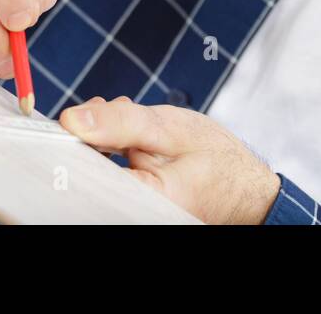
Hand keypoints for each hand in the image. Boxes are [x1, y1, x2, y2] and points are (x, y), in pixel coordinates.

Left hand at [59, 97, 280, 223]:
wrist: (248, 190)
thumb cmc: (219, 162)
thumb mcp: (171, 129)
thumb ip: (120, 123)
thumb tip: (72, 119)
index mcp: (138, 198)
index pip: (81, 171)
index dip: (74, 138)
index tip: (78, 116)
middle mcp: (129, 210)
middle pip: (85, 170)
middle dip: (90, 133)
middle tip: (106, 110)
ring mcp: (131, 209)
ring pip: (96, 169)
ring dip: (101, 139)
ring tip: (124, 119)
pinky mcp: (133, 204)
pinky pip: (110, 176)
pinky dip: (113, 151)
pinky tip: (128, 137)